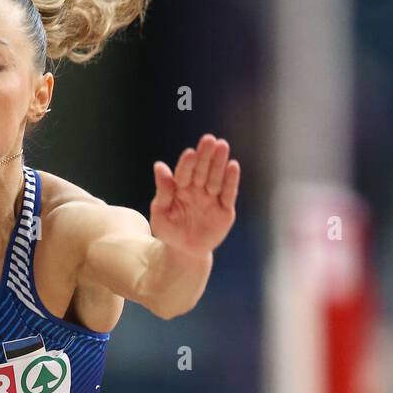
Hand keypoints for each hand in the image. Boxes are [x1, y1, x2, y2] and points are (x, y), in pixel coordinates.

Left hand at [150, 136, 239, 257]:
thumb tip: (159, 166)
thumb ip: (162, 191)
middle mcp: (198, 189)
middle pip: (202, 170)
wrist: (185, 252)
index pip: (184, 173)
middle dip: (206, 156)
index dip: (187, 164)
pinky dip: (231, 180)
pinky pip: (228, 193)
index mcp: (181, 188)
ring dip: (219, 162)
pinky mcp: (225, 209)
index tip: (190, 153)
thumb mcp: (160, 214)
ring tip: (222, 146)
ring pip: (216, 178)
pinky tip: (233, 166)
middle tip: (210, 140)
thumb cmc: (170, 231)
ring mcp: (212, 198)